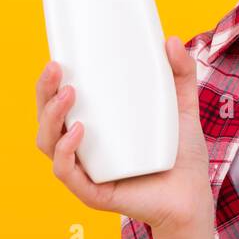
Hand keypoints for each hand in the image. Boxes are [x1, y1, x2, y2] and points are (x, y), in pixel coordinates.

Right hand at [34, 36, 214, 237]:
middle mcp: (83, 149)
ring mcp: (86, 171)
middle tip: (56, 68)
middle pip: (47, 119)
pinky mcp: (93, 192)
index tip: (57, 57)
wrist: (194, 198)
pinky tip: (78, 131)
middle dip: (44, 92)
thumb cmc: (183, 156)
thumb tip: (170, 40)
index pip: (60, 103)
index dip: (50, 82)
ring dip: (51, 116)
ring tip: (69, 94)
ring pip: (48, 143)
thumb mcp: (183, 108)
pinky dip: (65, 151)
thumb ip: (181, 74)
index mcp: (95, 129)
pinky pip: (67, 172)